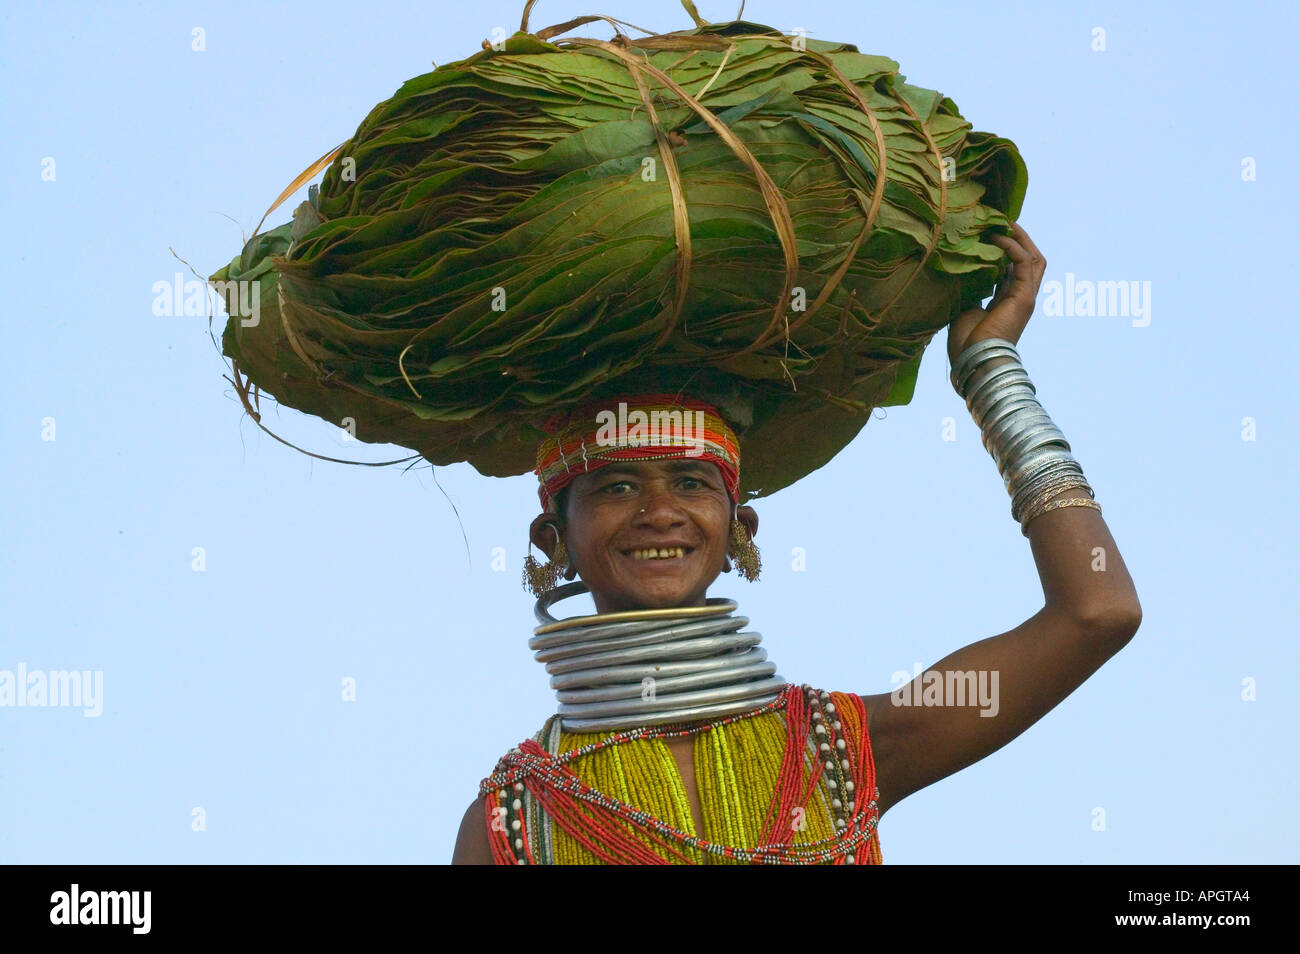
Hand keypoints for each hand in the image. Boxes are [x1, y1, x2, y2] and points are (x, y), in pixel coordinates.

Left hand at [947, 222, 1045, 391]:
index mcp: (1008, 301)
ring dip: (1019, 238)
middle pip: (1030, 259)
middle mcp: (1020, 297)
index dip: (1006, 249)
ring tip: (1003, 222)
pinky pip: (1023, 262)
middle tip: (1002, 221)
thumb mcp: (965, 309)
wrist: (974, 362)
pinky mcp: (1023, 297)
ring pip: (1033, 257)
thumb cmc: (967, 343)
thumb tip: (960, 272)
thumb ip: (969, 291)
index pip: (1013, 268)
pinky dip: (1012, 247)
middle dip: (1019, 238)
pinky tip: (996, 237)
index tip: (990, 232)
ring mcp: (1025, 297)